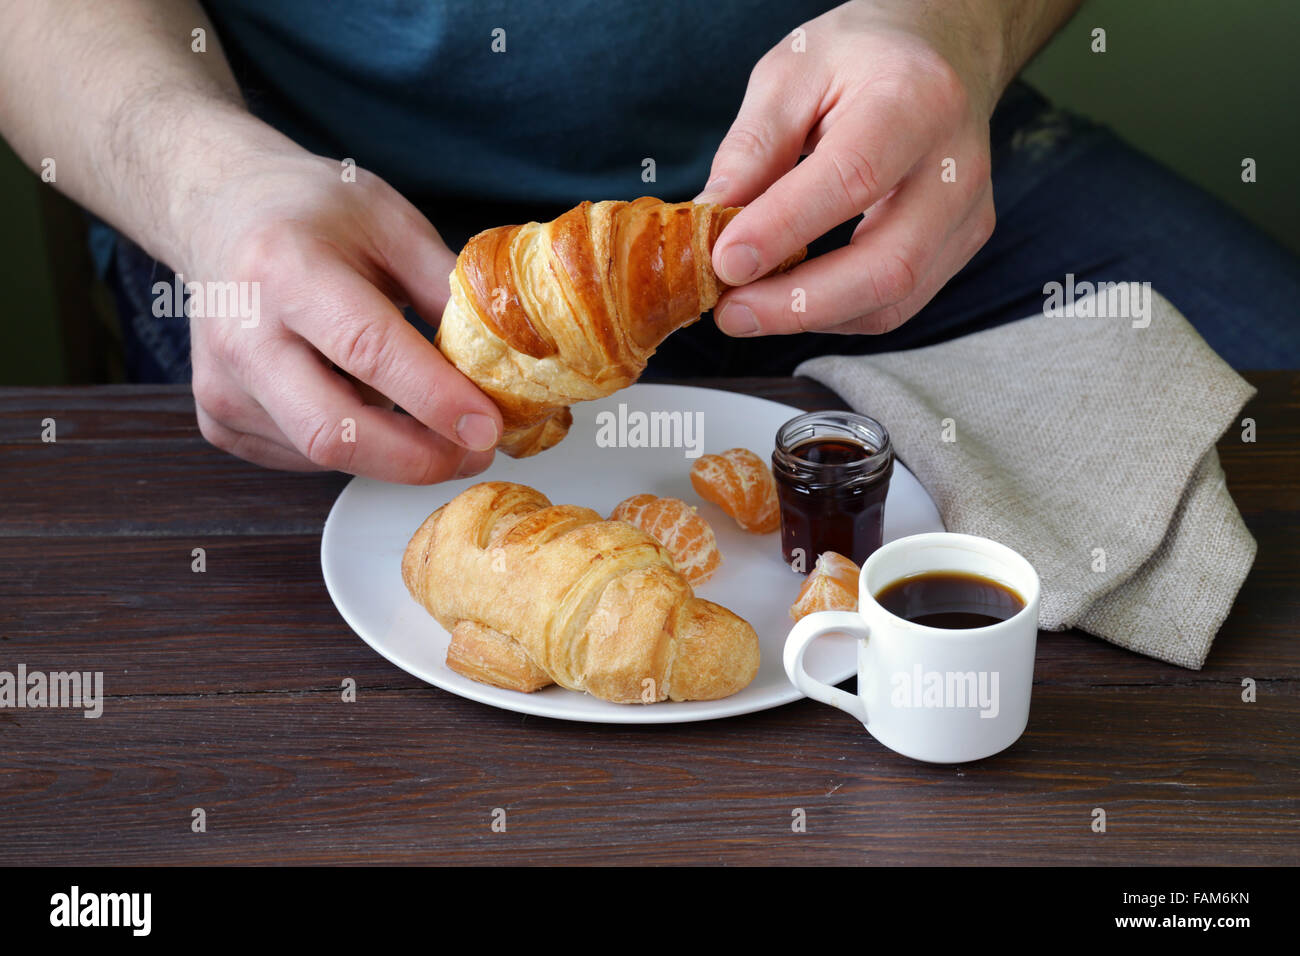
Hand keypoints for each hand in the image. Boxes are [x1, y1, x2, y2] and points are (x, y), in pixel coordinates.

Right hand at [183, 147, 502, 482]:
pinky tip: (364, 399)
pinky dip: (355, 443)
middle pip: (334, 433)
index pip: (367, 349)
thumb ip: (446, 290)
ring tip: (424, 409)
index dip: (435, 398)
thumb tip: (503, 361)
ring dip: (394, 448)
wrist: (219, 209)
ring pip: (326, 454)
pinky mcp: (219, 419)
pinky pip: (305, 457)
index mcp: (286, 268)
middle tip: (476, 449)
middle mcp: (242, 334)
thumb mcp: (392, 223)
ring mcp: (221, 384)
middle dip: (420, 458)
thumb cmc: (311, 211)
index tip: (490, 426)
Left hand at [697, 0, 1003, 336]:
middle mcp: (956, 165)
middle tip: (729, 311)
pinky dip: (833, 314)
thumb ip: (753, 145)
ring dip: (810, 317)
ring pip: (893, 300)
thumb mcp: (792, 71)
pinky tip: (788, 300)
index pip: (852, 179)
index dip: (784, 229)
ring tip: (745, 309)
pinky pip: (896, 305)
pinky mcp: (961, 246)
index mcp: (916, 100)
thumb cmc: (861, 59)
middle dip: (799, 303)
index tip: (724, 261)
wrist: (942, 52)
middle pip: (888, 265)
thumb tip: (711, 220)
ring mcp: (966, 214)